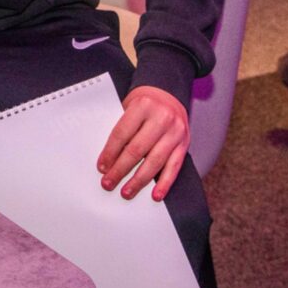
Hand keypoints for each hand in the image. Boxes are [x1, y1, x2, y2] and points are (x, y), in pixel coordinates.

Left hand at [96, 86, 189, 202]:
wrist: (168, 93)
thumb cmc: (144, 103)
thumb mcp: (129, 106)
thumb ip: (122, 129)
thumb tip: (108, 160)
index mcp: (143, 105)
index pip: (122, 134)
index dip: (110, 153)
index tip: (102, 168)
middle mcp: (162, 118)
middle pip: (137, 150)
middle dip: (120, 170)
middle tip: (108, 183)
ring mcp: (175, 132)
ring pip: (155, 161)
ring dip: (139, 180)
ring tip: (126, 192)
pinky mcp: (185, 144)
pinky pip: (174, 167)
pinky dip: (165, 183)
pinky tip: (155, 194)